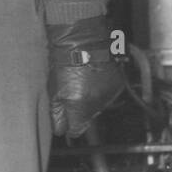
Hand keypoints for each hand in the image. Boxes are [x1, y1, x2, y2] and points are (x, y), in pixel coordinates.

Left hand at [47, 17, 124, 136]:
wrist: (82, 40)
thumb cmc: (63, 63)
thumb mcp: (53, 90)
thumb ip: (57, 114)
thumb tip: (60, 130)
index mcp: (79, 106)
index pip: (76, 130)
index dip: (70, 126)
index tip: (66, 120)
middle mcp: (97, 103)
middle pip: (88, 119)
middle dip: (80, 111)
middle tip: (72, 93)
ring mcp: (109, 94)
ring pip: (98, 108)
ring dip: (91, 100)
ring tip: (83, 83)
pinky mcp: (117, 86)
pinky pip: (107, 96)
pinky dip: (101, 91)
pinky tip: (93, 78)